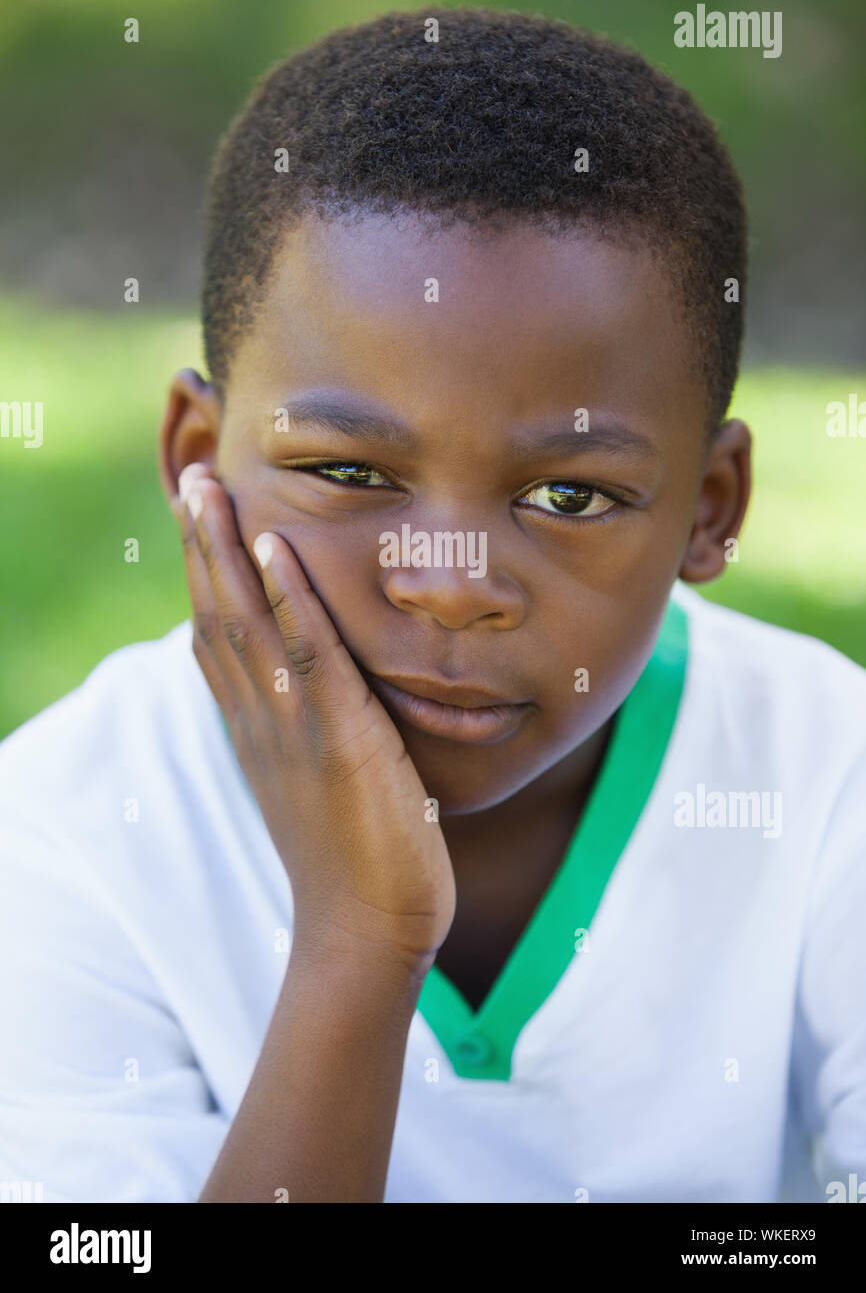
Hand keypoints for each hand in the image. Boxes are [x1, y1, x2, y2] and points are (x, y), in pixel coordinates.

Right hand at [171, 463, 455, 965]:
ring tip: (211, 490)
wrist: (366, 929)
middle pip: (216, 615)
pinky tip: (275, 549)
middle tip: (191, 479)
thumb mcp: (320, 780)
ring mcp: (291, 726)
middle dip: (200, 545)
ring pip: (244, 622)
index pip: (217, 635)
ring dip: (224, 552)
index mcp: (256, 727)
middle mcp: (260, 719)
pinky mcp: (334, 736)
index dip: (204, 574)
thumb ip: (311, 730)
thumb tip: (320, 695)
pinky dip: (287, 598)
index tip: (198, 519)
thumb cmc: (357, 856)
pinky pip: (305, 654)